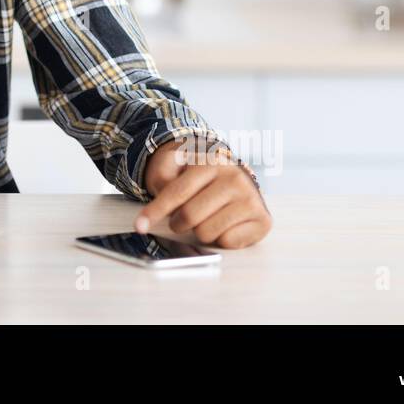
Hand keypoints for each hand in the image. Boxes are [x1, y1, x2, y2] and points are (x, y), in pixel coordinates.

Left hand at [135, 135, 270, 248]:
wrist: (231, 175)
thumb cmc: (197, 173)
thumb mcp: (173, 164)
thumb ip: (162, 177)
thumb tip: (166, 204)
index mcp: (211, 161)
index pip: (176, 193)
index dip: (155, 211)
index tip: (140, 226)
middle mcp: (234, 177)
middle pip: (190, 216)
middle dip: (178, 222)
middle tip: (181, 218)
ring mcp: (251, 198)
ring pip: (207, 232)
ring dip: (200, 231)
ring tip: (206, 216)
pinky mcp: (262, 219)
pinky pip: (228, 242)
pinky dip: (220, 238)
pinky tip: (224, 224)